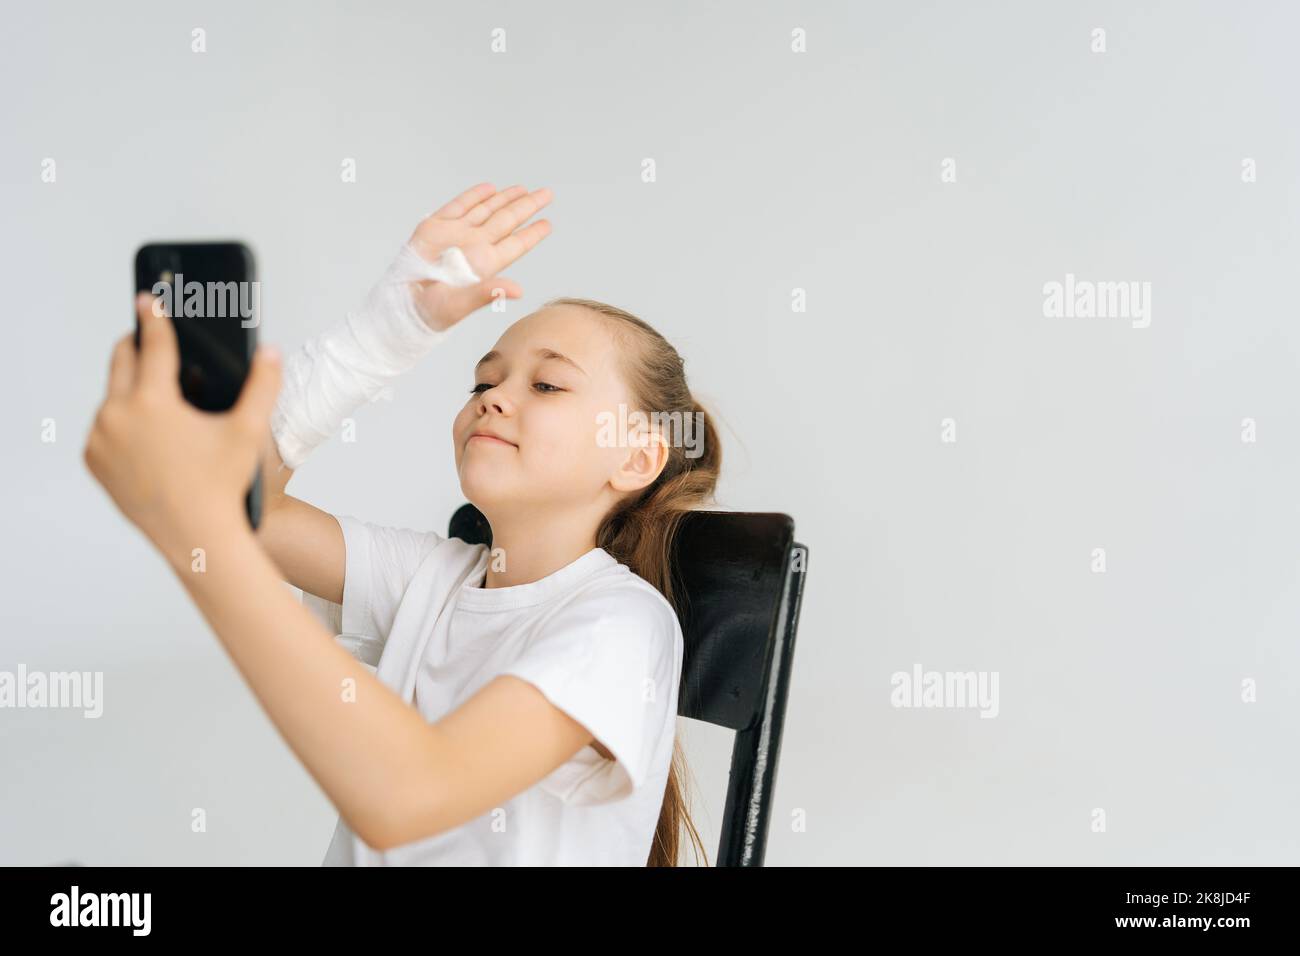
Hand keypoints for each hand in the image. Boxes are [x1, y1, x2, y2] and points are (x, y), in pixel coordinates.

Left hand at [83, 293, 282, 551]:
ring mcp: (100, 438)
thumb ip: (263, 386)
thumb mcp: (248, 432)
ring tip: (156, 395)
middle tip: (149, 339)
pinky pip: (104, 427)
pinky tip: (146, 432)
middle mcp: (116, 415)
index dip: (154, 317)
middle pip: (120, 360)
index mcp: (152, 402)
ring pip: (111, 395)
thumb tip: (272, 352)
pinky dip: (121, 422)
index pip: (151, 345)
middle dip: (136, 346)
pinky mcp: (94, 458)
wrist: (195, 535)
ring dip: (130, 387)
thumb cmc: (222, 485)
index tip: (147, 298)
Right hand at [407, 182, 552, 330]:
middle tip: (546, 194)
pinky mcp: (435, 227)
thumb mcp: (461, 304)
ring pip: (486, 210)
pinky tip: (488, 188)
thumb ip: (489, 292)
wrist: (400, 303)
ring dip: (504, 198)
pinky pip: (458, 206)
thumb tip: (519, 291)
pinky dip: (473, 196)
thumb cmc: (431, 311)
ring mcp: (456, 234)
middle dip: (526, 206)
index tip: (548, 223)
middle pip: (507, 221)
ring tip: (523, 189)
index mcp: (485, 264)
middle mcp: (474, 246)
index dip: (532, 233)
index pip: (516, 244)